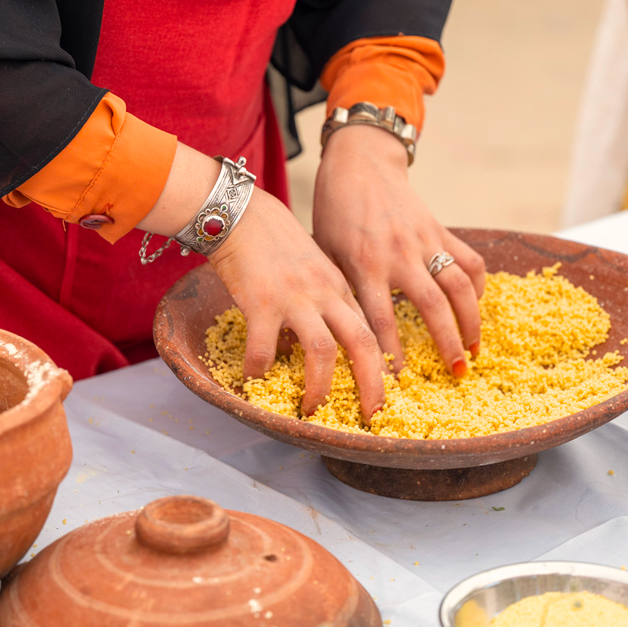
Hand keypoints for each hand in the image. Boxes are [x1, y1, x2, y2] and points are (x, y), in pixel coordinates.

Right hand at [141, 143, 383, 419]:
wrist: (241, 212)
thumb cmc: (274, 241)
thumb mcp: (313, 267)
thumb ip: (323, 301)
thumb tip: (319, 343)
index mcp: (341, 286)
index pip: (372, 329)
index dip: (383, 363)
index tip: (386, 390)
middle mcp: (326, 293)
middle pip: (363, 343)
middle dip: (372, 384)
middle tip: (371, 414)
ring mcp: (296, 298)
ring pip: (322, 352)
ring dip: (320, 387)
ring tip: (311, 408)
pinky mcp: (262, 302)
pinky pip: (265, 348)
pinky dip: (260, 369)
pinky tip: (254, 377)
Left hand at [312, 124, 486, 376]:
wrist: (359, 165)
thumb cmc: (335, 215)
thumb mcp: (326, 254)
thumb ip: (339, 292)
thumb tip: (338, 339)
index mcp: (364, 264)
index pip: (381, 318)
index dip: (392, 352)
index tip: (398, 381)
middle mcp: (399, 254)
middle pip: (432, 306)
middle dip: (448, 343)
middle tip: (458, 373)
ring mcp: (425, 241)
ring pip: (460, 286)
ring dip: (472, 321)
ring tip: (475, 350)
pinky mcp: (441, 230)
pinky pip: (470, 261)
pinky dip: (477, 288)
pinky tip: (475, 309)